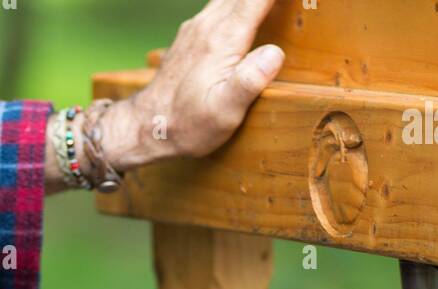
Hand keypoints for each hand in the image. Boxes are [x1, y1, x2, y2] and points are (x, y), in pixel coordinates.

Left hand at [103, 0, 283, 170]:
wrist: (149, 126)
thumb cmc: (188, 125)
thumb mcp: (223, 112)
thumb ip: (249, 82)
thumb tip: (275, 53)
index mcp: (223, 39)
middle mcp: (208, 24)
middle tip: (288, 4)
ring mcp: (196, 27)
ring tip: (269, 6)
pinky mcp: (190, 34)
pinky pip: (219, 5)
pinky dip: (238, 3)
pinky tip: (245, 9)